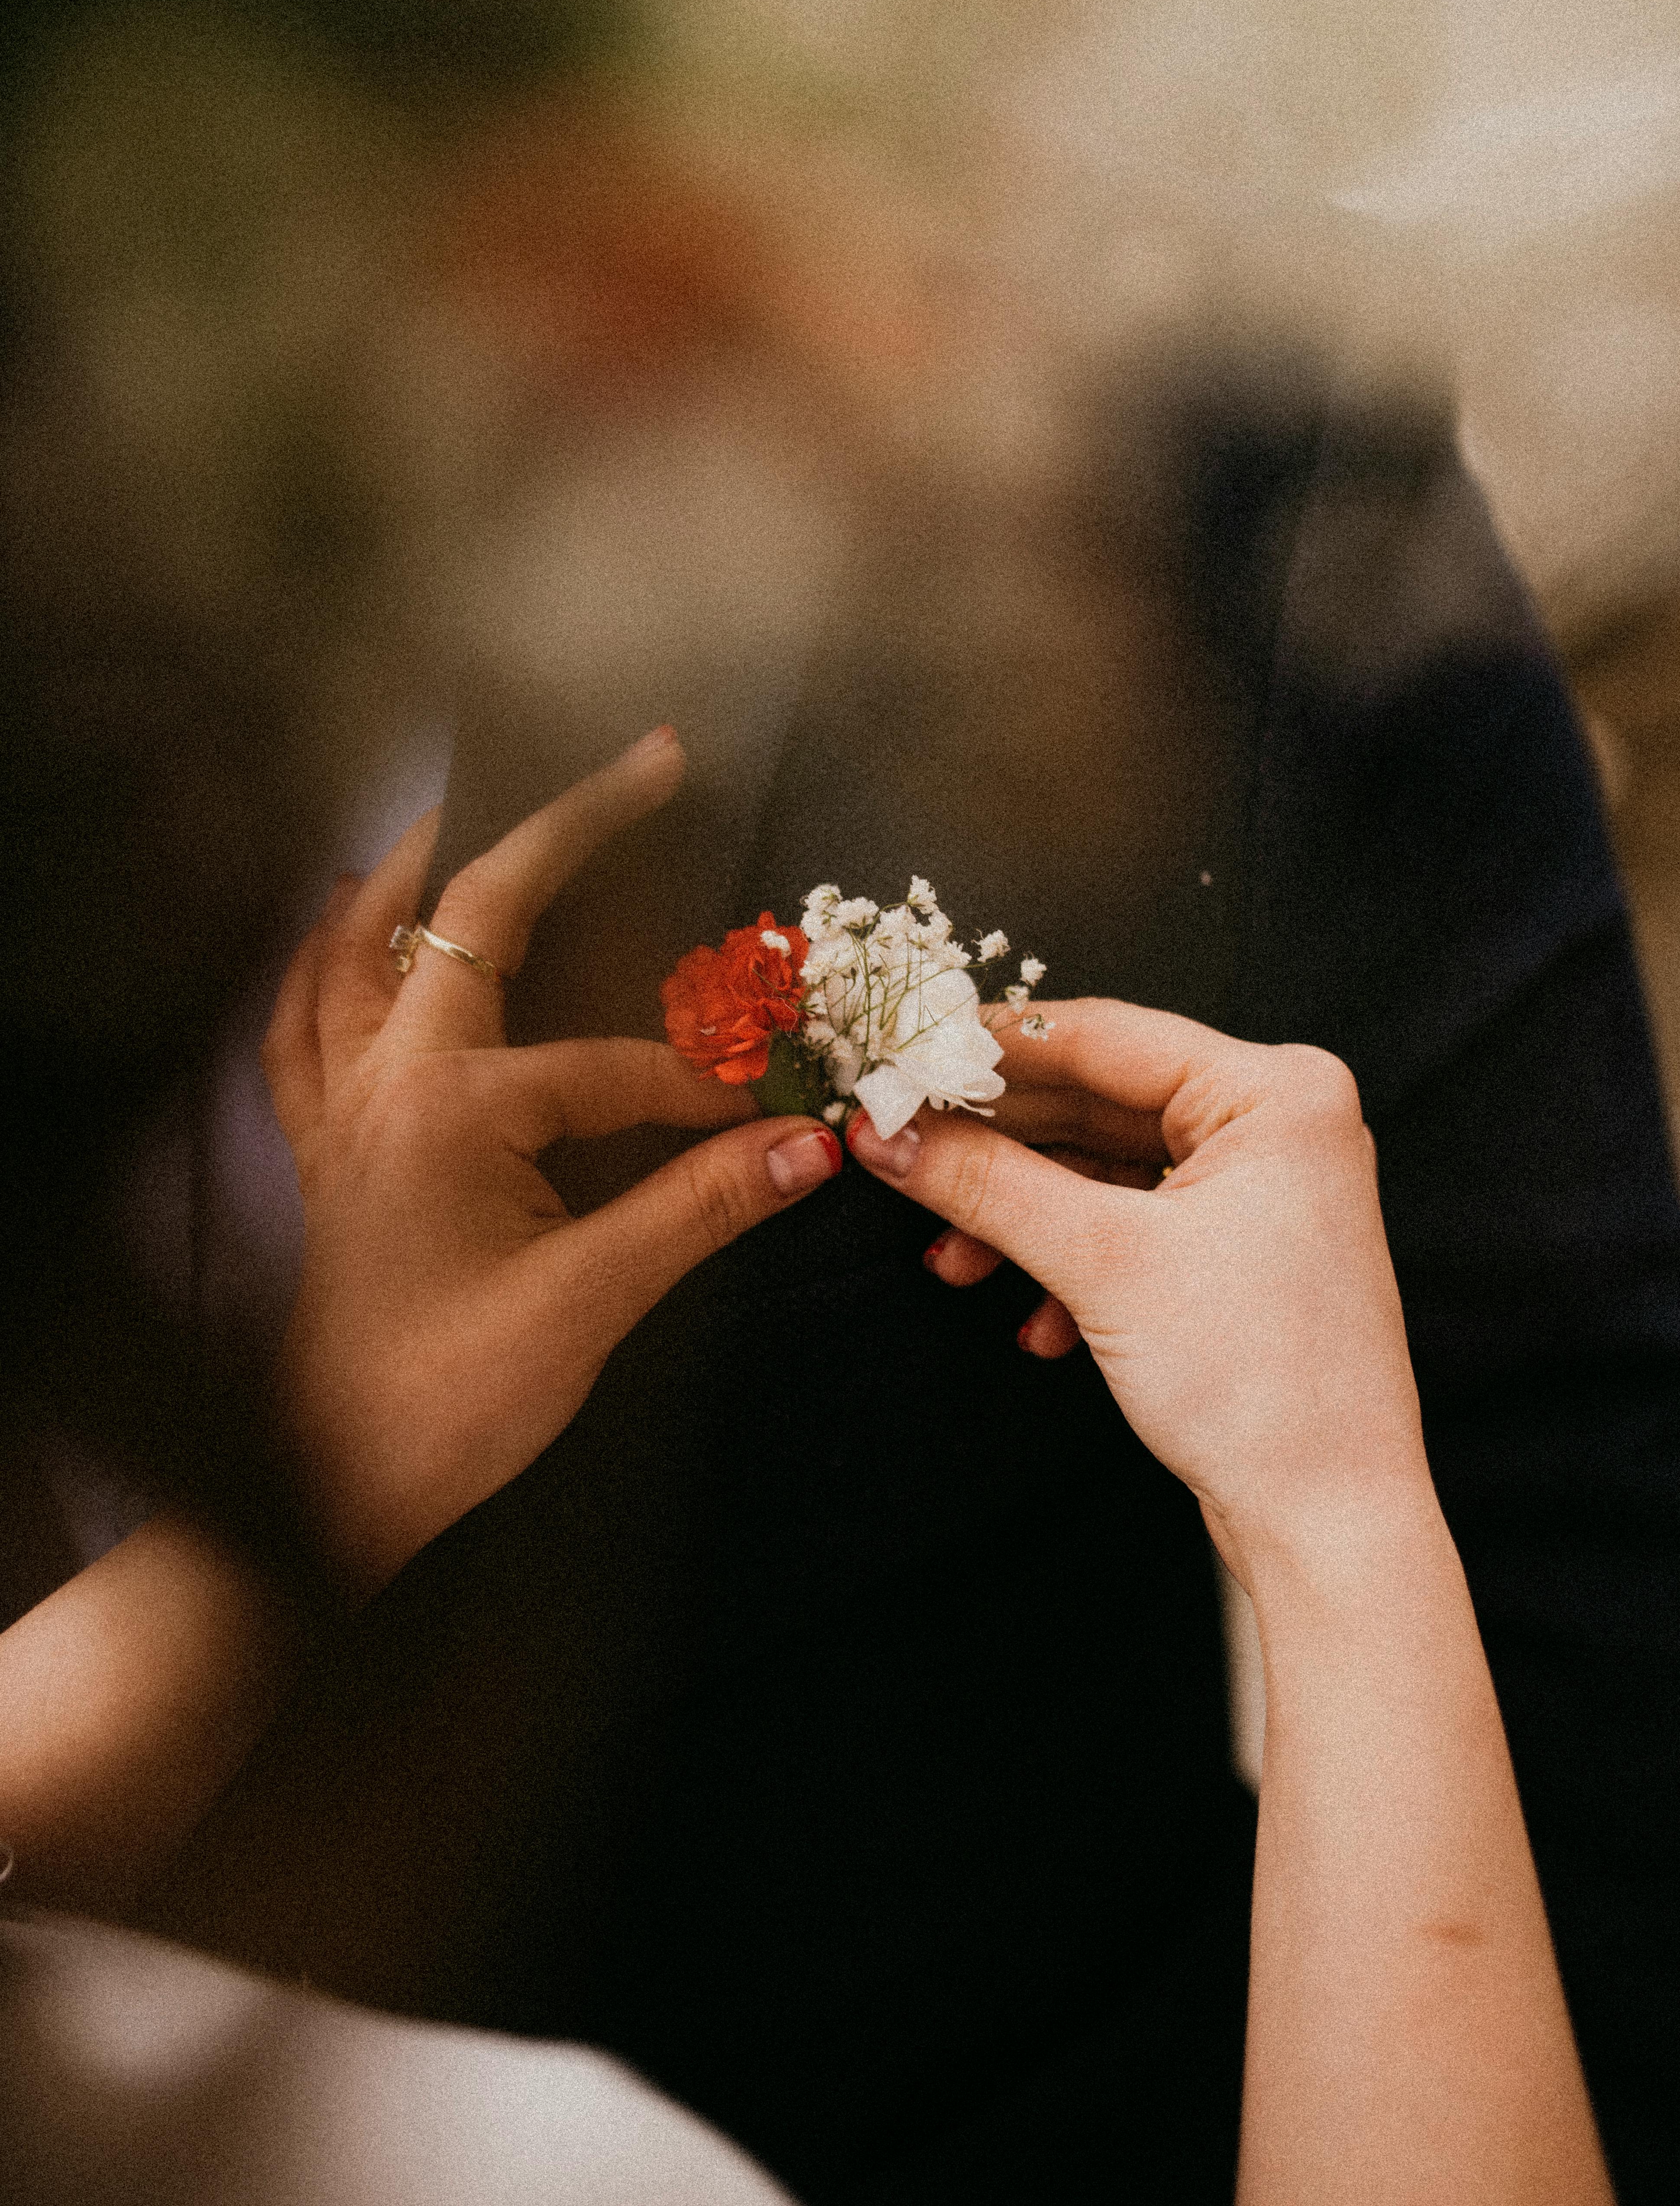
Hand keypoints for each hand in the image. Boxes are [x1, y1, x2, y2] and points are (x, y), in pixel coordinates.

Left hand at [263, 727, 841, 1589]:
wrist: (324, 1490)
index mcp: (452, 1108)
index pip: (615, 1070)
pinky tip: (334, 930)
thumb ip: (699, 1209)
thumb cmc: (449, 1399)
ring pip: (355, 944)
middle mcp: (385, 1078)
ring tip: (457, 794)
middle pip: (473, 913)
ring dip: (412, 863)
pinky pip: (299, 1023)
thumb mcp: (590, 1303)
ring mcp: (340, 1107)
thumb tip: (811, 1146)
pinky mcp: (321, 1146)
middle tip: (648, 759)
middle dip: (567, 826)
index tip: (783, 1110)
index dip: (708, 1088)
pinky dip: (318, 960)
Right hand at [847, 1001, 1427, 1587]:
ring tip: (954, 1261)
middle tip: (902, 1153)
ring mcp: (1267, 1190)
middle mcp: (1282, 1123)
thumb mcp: (1102, 1263)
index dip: (986, 1050)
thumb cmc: (1260, 1387)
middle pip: (1099, 1101)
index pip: (1102, 1036)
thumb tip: (888, 1131)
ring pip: (1107, 1169)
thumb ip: (987, 1183)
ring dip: (1025, 1215)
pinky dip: (1074, 1263)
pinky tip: (1036, 1324)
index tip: (900, 1060)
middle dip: (998, 1147)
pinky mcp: (1244, 1252)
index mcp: (1277, 1091)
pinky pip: (1135, 1223)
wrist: (1330, 1525)